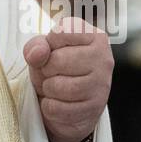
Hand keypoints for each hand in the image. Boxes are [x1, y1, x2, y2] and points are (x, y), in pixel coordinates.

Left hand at [23, 16, 112, 141]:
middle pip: (59, 60)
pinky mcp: (93, 109)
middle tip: (53, 72)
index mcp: (95, 36)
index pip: (61, 32)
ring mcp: (101, 85)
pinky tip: (59, 102)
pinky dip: (49, 106)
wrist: (68, 103)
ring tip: (55, 86)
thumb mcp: (43, 50)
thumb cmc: (57, 69)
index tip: (56, 50)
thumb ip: (36, 45)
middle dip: (47, 68)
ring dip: (48, 88)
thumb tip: (38, 53)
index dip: (49, 43)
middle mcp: (103, 59)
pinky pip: (56, 108)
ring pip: (58, 86)